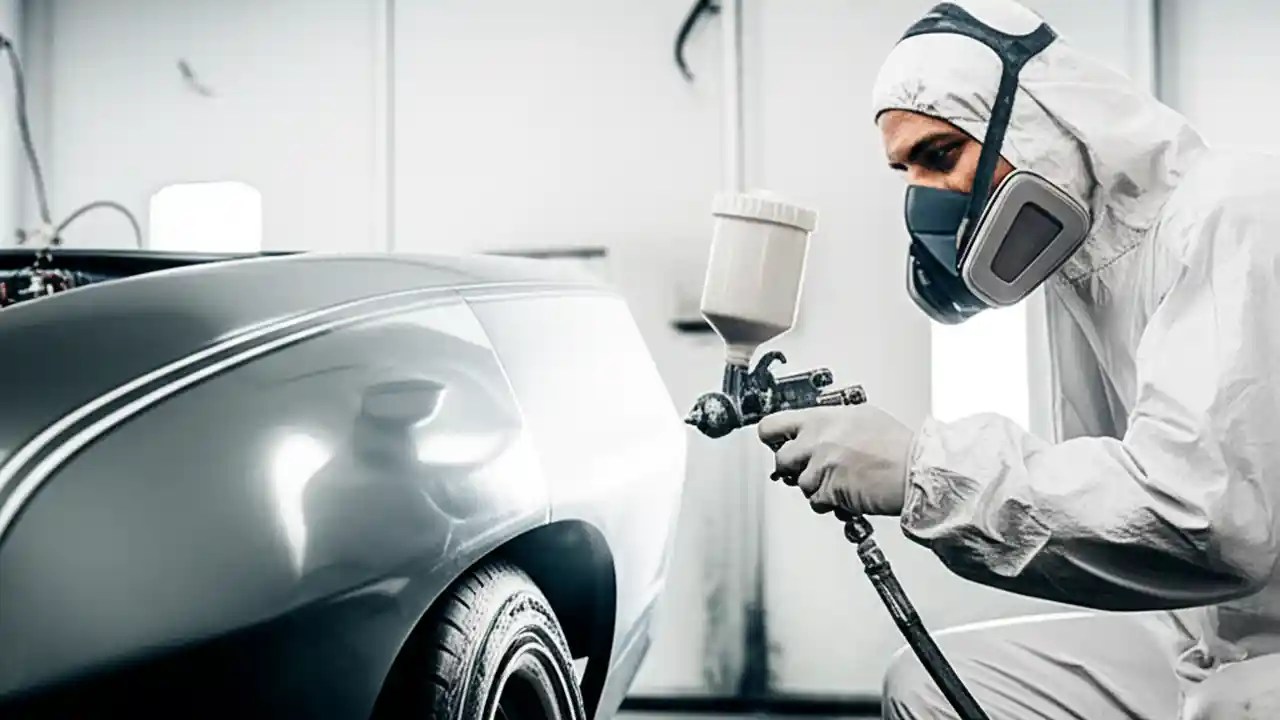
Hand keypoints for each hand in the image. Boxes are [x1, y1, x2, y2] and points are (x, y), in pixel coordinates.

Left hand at [758, 404, 914, 516]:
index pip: (772, 425)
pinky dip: (827, 502)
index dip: (773, 437)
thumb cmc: (897, 445)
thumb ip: (832, 421)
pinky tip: (845, 492)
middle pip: (780, 459)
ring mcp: (820, 466)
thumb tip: (816, 427)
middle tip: (809, 467)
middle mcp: (816, 440)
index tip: (777, 441)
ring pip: (799, 483)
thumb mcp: (862, 416)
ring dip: (815, 486)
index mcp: (821, 418)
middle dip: (793, 467)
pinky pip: (815, 501)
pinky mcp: (828, 490)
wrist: (914, 470)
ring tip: (839, 480)